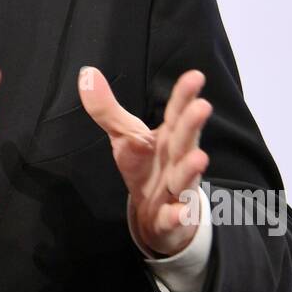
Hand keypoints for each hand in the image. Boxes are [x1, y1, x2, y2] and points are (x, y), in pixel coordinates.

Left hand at [77, 67, 211, 257]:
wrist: (154, 215)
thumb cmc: (146, 167)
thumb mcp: (125, 136)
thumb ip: (107, 108)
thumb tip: (87, 73)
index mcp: (168, 138)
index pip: (176, 113)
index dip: (184, 95)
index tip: (195, 75)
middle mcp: (177, 160)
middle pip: (184, 141)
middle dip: (193, 125)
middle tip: (204, 105)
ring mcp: (176, 190)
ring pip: (185, 178)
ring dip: (191, 169)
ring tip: (200, 157)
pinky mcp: (170, 217)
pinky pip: (174, 217)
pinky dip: (178, 215)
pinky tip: (181, 212)